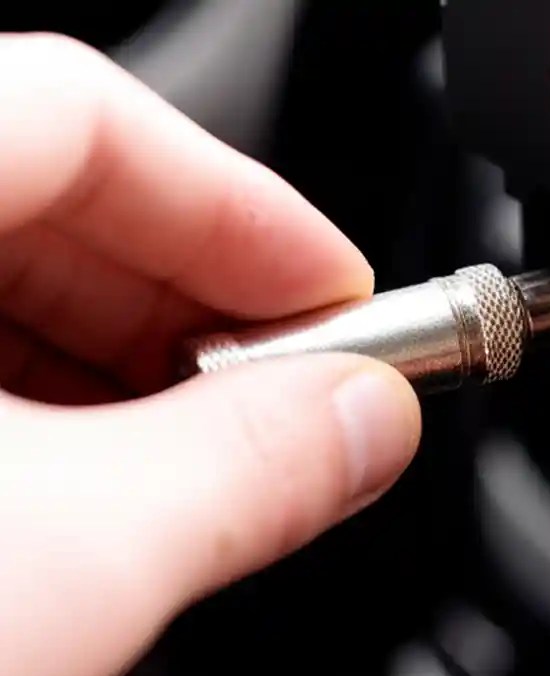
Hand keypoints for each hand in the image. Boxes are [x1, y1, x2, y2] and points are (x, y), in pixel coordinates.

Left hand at [0, 34, 420, 675]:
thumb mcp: (76, 558)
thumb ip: (259, 465)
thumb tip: (375, 419)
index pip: (92, 111)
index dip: (246, 205)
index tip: (347, 295)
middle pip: (50, 196)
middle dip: (204, 307)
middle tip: (299, 395)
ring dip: (128, 370)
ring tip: (204, 462)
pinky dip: (40, 413)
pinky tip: (93, 490)